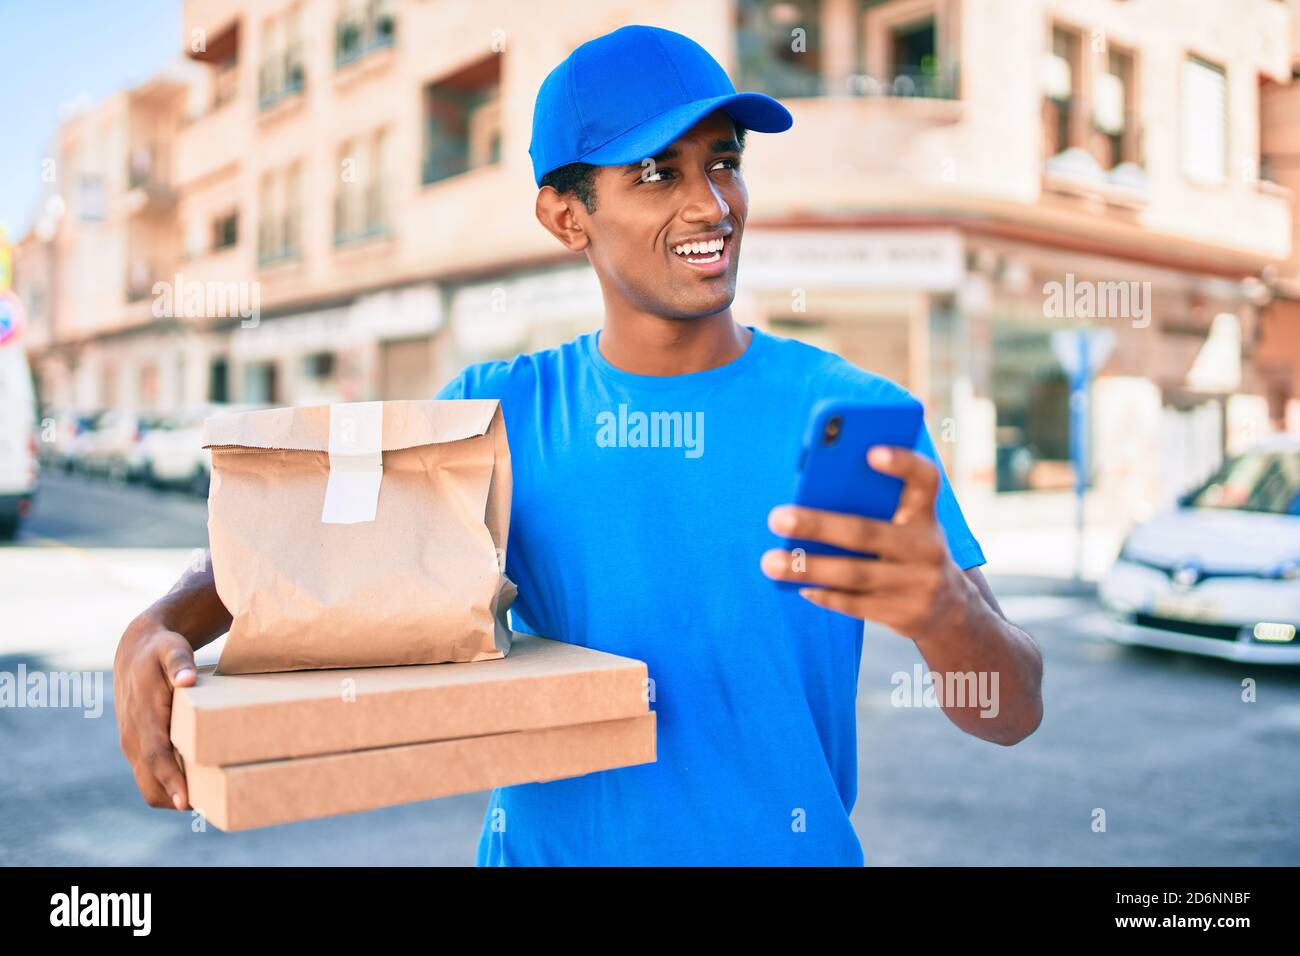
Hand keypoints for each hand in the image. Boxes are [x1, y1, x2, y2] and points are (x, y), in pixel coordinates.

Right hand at [113, 614, 196, 810]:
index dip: (170, 780)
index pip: (156, 755)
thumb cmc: (161, 651)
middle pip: (149, 780)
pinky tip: (193, 785)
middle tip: (210, 808)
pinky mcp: (136, 745)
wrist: (135, 652)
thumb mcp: (172, 649)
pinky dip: (165, 785)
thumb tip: (187, 680)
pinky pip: (148, 774)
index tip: (185, 803)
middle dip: (173, 798)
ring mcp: (132, 743)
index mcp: (144, 716)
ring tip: (206, 801)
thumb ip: (180, 663)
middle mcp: (134, 735)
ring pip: (146, 783)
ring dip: (170, 795)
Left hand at [760, 445, 970, 643]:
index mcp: (925, 513)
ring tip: (770, 561)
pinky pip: (855, 603)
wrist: (952, 611)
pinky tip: (799, 586)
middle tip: (776, 518)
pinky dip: (824, 593)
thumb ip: (874, 509)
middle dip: (817, 525)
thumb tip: (811, 500)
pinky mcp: (905, 613)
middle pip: (866, 531)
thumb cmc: (908, 551)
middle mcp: (927, 545)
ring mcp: (918, 583)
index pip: (924, 479)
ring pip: (854, 572)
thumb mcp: (907, 526)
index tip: (870, 453)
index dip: (902, 464)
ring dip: (807, 567)